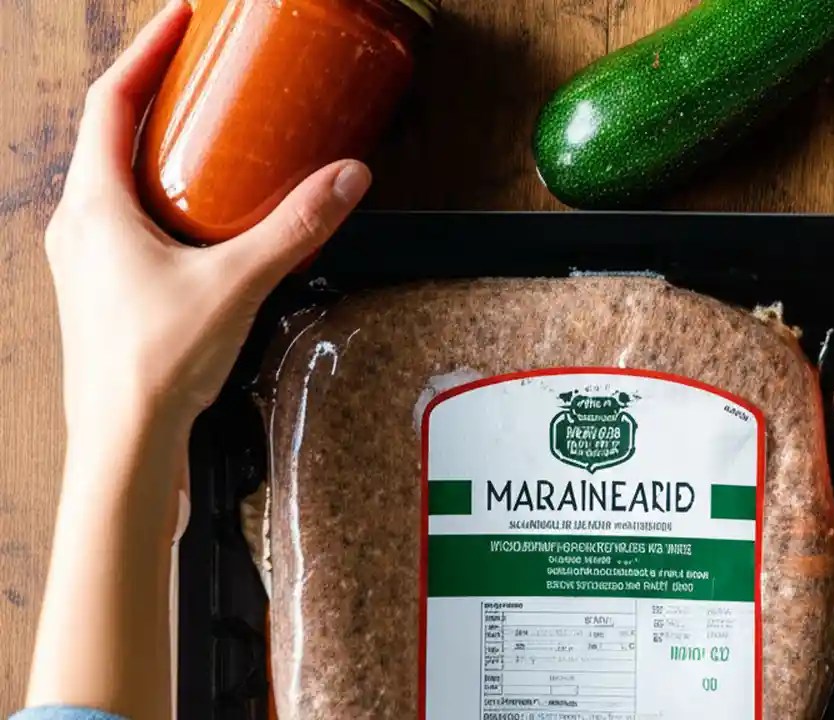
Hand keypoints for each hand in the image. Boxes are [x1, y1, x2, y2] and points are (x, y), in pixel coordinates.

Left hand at [45, 0, 370, 450]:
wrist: (122, 441)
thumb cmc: (152, 366)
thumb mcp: (237, 283)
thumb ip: (296, 227)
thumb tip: (346, 179)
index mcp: (94, 205)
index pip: (111, 100)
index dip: (148, 51)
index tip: (181, 20)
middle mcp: (79, 223)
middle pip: (110, 131)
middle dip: (157, 91)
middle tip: (204, 70)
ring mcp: (87, 257)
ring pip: (116, 176)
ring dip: (158, 144)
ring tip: (206, 131)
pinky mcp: (105, 285)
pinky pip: (126, 216)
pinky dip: (161, 192)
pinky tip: (202, 211)